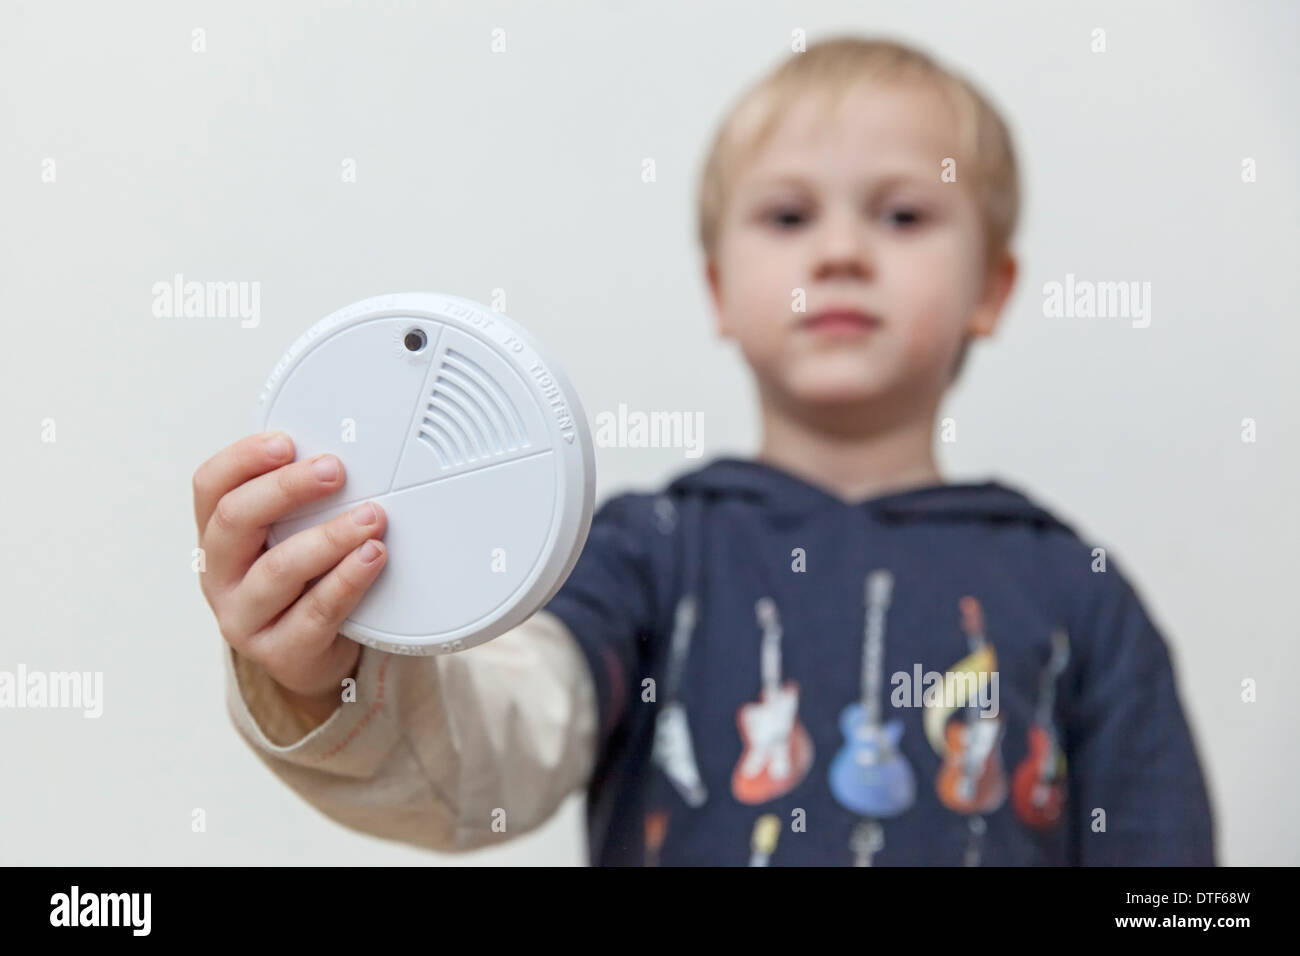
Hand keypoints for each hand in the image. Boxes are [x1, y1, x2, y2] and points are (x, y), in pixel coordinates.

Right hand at [193, 431, 387, 705]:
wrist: (312, 657)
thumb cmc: (302, 585)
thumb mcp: (289, 536)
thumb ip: (302, 501)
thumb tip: (340, 452)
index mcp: (218, 536)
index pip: (211, 486)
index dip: (243, 459)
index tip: (287, 442)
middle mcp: (221, 575)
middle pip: (236, 520)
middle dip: (287, 488)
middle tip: (334, 471)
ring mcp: (245, 617)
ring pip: (279, 569)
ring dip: (329, 536)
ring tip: (370, 518)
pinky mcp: (281, 652)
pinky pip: (317, 612)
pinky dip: (349, 579)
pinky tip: (372, 557)